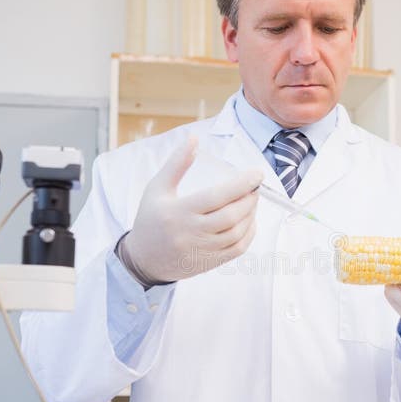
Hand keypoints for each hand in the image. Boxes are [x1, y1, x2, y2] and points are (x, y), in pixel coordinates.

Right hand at [123, 137, 262, 282]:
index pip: (217, 196)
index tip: (256, 174)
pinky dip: (249, 233)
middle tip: (255, 186)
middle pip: (231, 215)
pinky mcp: (209, 262)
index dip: (241, 184)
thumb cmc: (151, 219)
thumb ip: (177, 164)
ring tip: (252, 200)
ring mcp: (201, 250)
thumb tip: (194, 138)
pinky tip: (249, 220)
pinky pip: (237, 249)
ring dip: (251, 214)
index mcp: (179, 211)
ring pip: (237, 233)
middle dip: (249, 198)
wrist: (144, 259)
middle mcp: (191, 233)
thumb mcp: (157, 188)